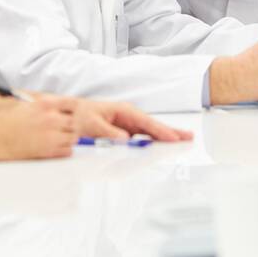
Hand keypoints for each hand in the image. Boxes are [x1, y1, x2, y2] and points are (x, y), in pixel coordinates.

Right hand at [0, 96, 76, 159]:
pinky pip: (68, 151)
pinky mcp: (48, 151)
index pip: (72, 104)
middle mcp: (50, 118)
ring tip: (56, 140)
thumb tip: (59, 110)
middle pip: (74, 122)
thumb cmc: (4, 122)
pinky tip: (53, 148)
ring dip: (67, 139)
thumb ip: (44, 107)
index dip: (72, 110)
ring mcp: (51, 135)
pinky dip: (63, 150)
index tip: (69, 114)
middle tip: (61, 130)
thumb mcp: (26, 106)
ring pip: (73, 137)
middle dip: (69, 126)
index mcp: (45, 104)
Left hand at [66, 97, 193, 141]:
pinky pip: (142, 137)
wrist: (68, 116)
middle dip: (171, 132)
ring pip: (150, 132)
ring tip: (182, 140)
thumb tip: (126, 139)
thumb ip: (108, 132)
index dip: (161, 131)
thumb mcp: (91, 124)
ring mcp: (128, 124)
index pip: (146, 123)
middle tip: (189, 137)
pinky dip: (154, 140)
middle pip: (153, 126)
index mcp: (123, 111)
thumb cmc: (79, 117)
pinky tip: (163, 145)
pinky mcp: (125, 131)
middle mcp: (128, 117)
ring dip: (165, 136)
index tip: (173, 138)